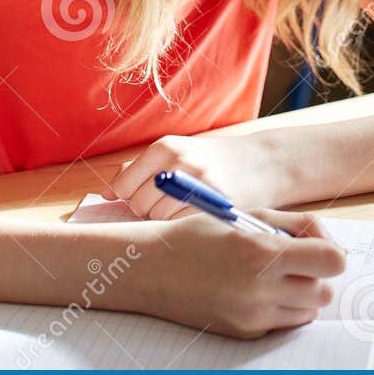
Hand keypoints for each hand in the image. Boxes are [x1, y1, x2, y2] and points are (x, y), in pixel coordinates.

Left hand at [110, 131, 285, 218]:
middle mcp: (177, 163)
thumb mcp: (180, 152)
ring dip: (165, 220)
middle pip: (138, 205)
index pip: (123, 186)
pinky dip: (182, 226)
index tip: (138, 200)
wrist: (265, 163)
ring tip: (184, 208)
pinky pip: (179, 226)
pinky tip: (195, 216)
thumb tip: (109, 193)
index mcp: (164, 148)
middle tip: (168, 204)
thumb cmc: (216, 161)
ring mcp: (195, 184)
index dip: (126, 198)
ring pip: (157, 219)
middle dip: (146, 211)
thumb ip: (143, 168)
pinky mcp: (212, 205)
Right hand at [119, 210, 345, 337]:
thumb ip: (290, 226)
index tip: (316, 244)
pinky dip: (280, 308)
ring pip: (309, 312)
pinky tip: (254, 290)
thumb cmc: (196, 235)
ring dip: (301, 294)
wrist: (149, 269)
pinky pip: (282, 323)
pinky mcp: (244, 333)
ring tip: (274, 275)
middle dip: (317, 275)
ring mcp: (252, 316)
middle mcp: (259, 289)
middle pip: (325, 291)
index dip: (330, 250)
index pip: (332, 261)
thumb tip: (327, 241)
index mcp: (261, 252)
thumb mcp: (244, 217)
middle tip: (295, 260)